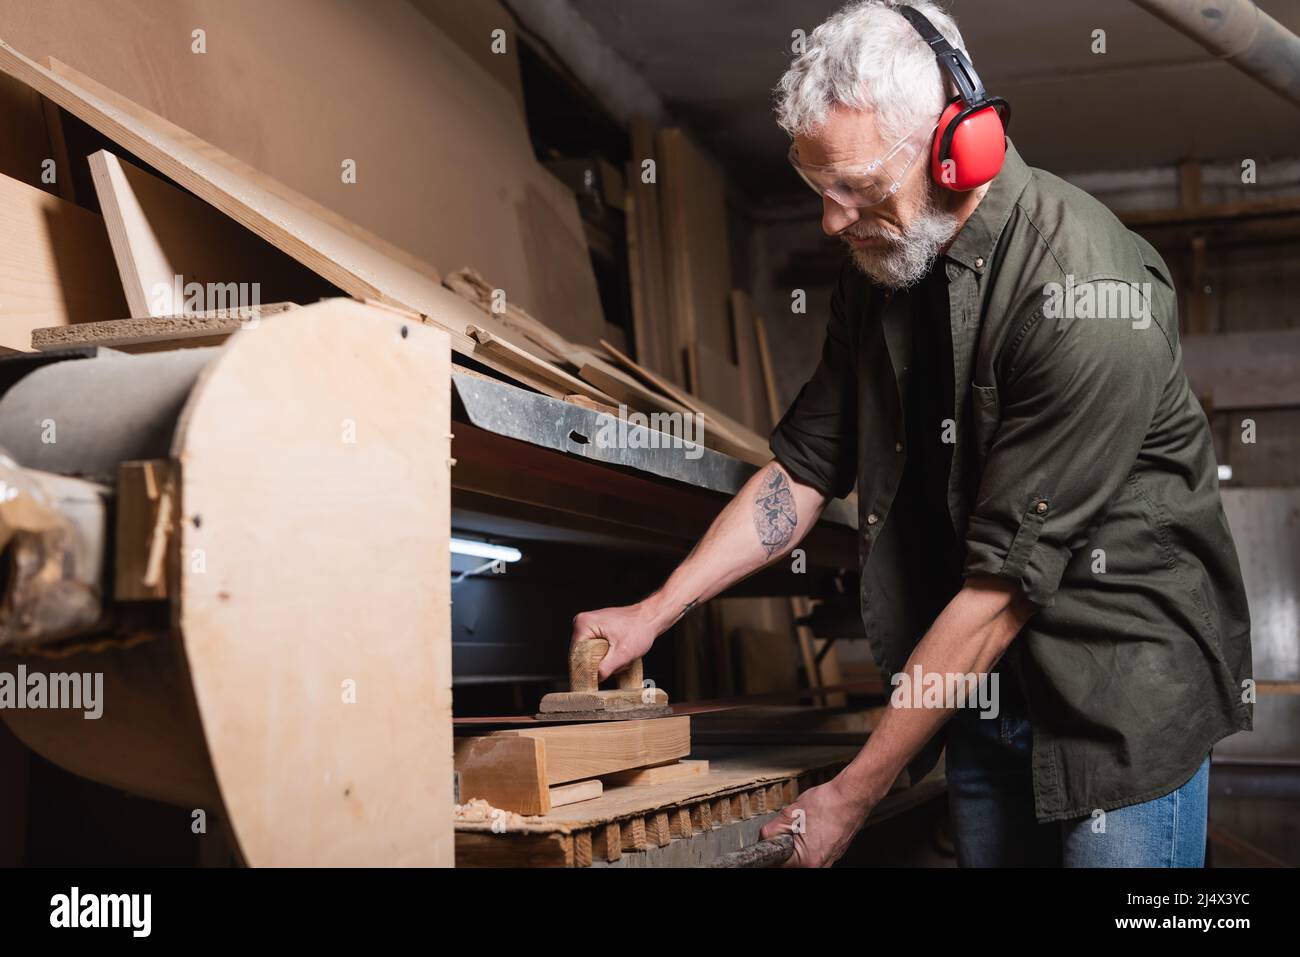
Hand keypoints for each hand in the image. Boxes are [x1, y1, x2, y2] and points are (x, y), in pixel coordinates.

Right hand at [570, 603, 658, 680]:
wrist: (650, 618)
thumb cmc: (639, 629)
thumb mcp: (623, 653)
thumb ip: (606, 667)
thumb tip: (593, 679)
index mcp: (583, 624)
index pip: (575, 656)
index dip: (584, 671)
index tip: (594, 682)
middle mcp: (581, 623)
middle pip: (581, 656)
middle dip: (598, 665)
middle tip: (616, 663)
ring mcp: (588, 626)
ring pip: (589, 655)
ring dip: (604, 661)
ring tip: (620, 656)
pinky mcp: (594, 630)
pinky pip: (594, 650)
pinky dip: (607, 656)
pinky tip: (618, 653)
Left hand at [759, 775, 875, 867]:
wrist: (852, 796)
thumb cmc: (829, 803)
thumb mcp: (790, 813)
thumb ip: (771, 831)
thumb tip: (763, 839)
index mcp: (807, 861)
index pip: (777, 864)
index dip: (770, 848)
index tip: (770, 840)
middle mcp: (819, 866)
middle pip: (789, 862)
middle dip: (784, 845)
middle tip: (789, 828)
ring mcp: (828, 862)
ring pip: (801, 856)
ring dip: (796, 843)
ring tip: (804, 825)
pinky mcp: (832, 854)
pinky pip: (813, 852)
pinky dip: (808, 841)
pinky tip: (813, 827)